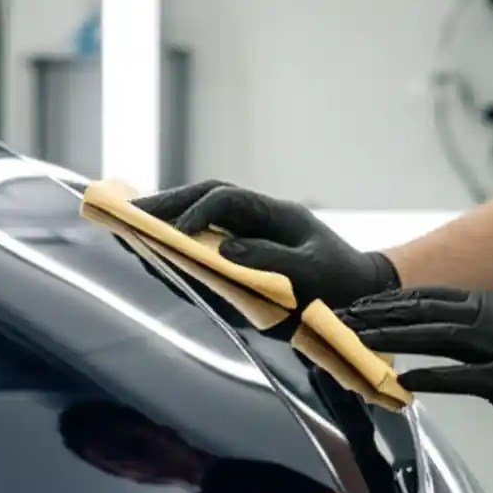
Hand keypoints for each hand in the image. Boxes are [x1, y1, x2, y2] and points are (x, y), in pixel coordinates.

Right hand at [133, 180, 399, 307]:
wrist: (364, 295)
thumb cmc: (342, 287)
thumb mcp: (314, 276)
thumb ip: (272, 262)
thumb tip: (226, 252)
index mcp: (277, 215)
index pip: (228, 201)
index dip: (199, 213)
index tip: (177, 232)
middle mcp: (260, 217)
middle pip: (206, 197)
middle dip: (168, 203)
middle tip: (128, 212)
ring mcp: (253, 231)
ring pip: (204, 212)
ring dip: (169, 214)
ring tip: (131, 220)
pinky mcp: (247, 250)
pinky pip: (207, 237)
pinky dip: (179, 237)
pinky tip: (156, 243)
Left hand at [337, 287, 492, 444]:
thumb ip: (484, 332)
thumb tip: (445, 339)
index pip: (428, 297)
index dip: (387, 301)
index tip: (354, 306)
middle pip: (421, 311)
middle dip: (374, 315)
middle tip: (336, 320)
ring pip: (432, 337)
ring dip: (387, 338)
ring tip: (352, 341)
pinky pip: (459, 377)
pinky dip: (426, 377)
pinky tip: (398, 383)